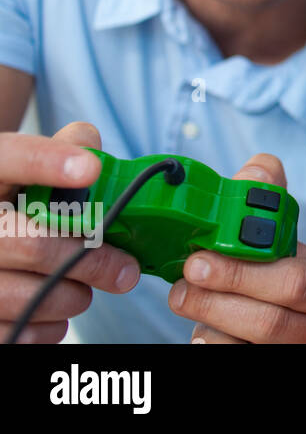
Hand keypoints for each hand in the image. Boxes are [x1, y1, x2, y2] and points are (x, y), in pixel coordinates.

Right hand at [0, 122, 139, 342]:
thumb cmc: (13, 204)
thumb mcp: (24, 172)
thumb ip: (59, 151)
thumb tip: (88, 142)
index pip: (10, 157)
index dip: (47, 163)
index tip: (90, 170)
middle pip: (31, 243)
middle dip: (91, 260)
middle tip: (126, 271)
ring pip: (28, 295)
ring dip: (72, 297)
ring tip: (84, 289)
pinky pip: (18, 332)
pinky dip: (49, 327)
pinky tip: (56, 312)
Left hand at [171, 154, 305, 343]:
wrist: (303, 323)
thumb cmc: (289, 277)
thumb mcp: (290, 242)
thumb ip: (271, 202)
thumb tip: (259, 169)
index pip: (299, 283)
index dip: (245, 273)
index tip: (203, 257)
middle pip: (271, 322)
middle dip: (219, 297)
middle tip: (185, 277)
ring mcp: (301, 351)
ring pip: (251, 347)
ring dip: (208, 322)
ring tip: (184, 297)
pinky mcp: (274, 364)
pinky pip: (236, 359)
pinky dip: (211, 344)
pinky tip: (202, 326)